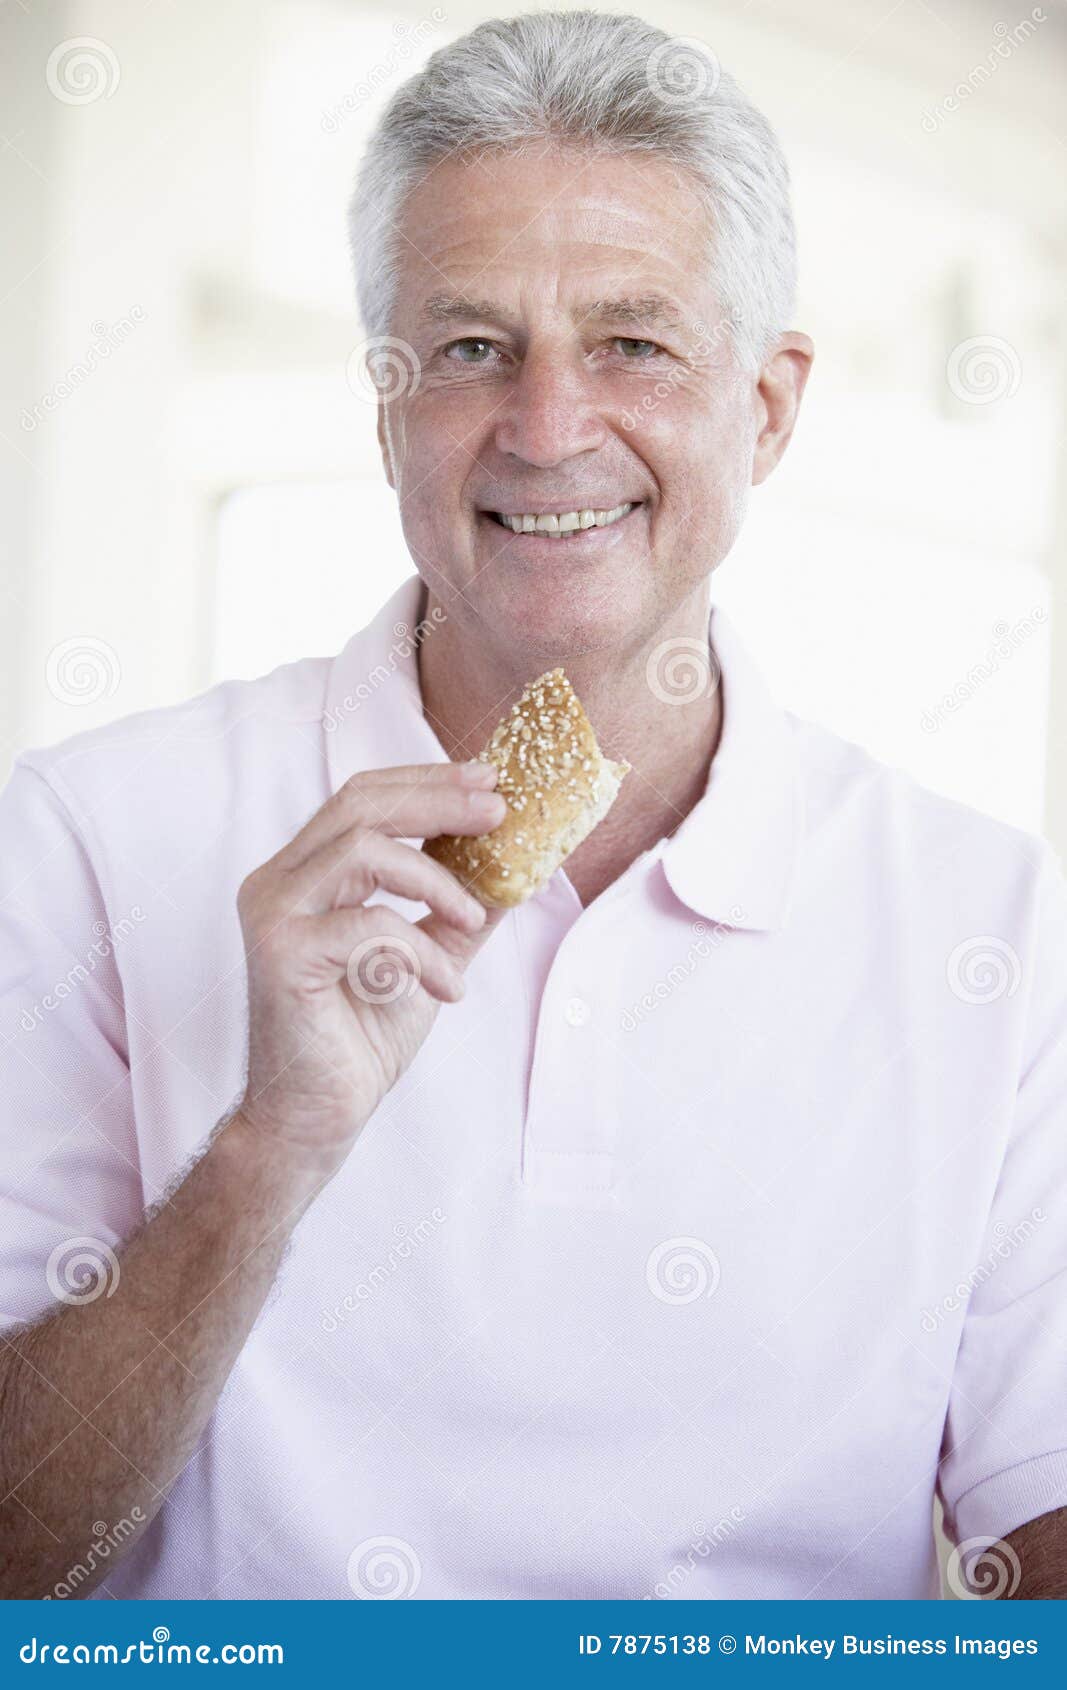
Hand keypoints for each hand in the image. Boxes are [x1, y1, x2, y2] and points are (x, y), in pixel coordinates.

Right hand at [234, 760, 504, 1175]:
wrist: (318, 1116)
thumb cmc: (360, 1038)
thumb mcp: (428, 957)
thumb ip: (458, 909)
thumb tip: (517, 866)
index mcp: (304, 873)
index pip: (362, 798)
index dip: (426, 780)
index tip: (488, 781)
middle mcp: (278, 882)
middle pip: (360, 804)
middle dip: (438, 800)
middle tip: (499, 811)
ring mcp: (274, 914)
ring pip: (361, 849)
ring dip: (436, 879)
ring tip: (475, 919)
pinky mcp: (282, 955)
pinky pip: (369, 926)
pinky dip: (422, 952)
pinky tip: (447, 988)